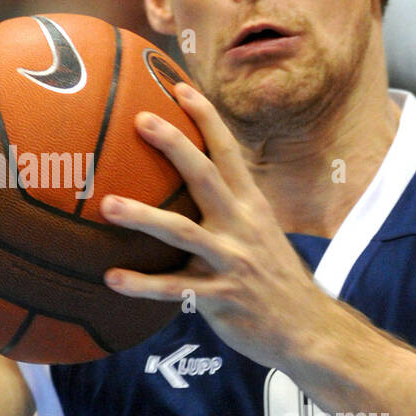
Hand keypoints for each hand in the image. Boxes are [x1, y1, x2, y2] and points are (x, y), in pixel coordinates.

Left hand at [98, 82, 326, 369]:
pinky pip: (175, 290)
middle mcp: (243, 226)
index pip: (227, 151)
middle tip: (139, 120)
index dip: (205, 117)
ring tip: (106, 205)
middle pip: (206, 176)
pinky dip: (142, 285)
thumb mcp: (258, 233)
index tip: (177, 86)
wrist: (308, 329)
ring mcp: (232, 261)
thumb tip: (190, 184)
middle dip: (174, 145)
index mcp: (252, 205)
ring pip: (183, 231)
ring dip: (144, 217)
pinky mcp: (220, 298)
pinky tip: (111, 278)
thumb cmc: (272, 278)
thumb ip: (227, 209)